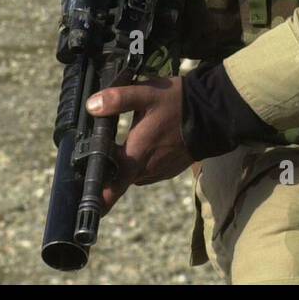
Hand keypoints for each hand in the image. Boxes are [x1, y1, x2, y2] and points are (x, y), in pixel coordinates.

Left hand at [86, 77, 192, 212]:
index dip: (97, 200)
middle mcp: (147, 170)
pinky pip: (147, 170)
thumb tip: (91, 105)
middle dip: (108, 168)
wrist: (214, 112)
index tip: (84, 205)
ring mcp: (160, 172)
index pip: (112, 187)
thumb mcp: (146, 94)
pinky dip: (141, 161)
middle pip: (119, 177)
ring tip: (122, 143)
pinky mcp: (170, 169)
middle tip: (100, 150)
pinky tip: (144, 142)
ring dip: (126, 164)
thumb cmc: (179, 104)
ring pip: (133, 173)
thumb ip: (118, 99)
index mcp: (137, 156)